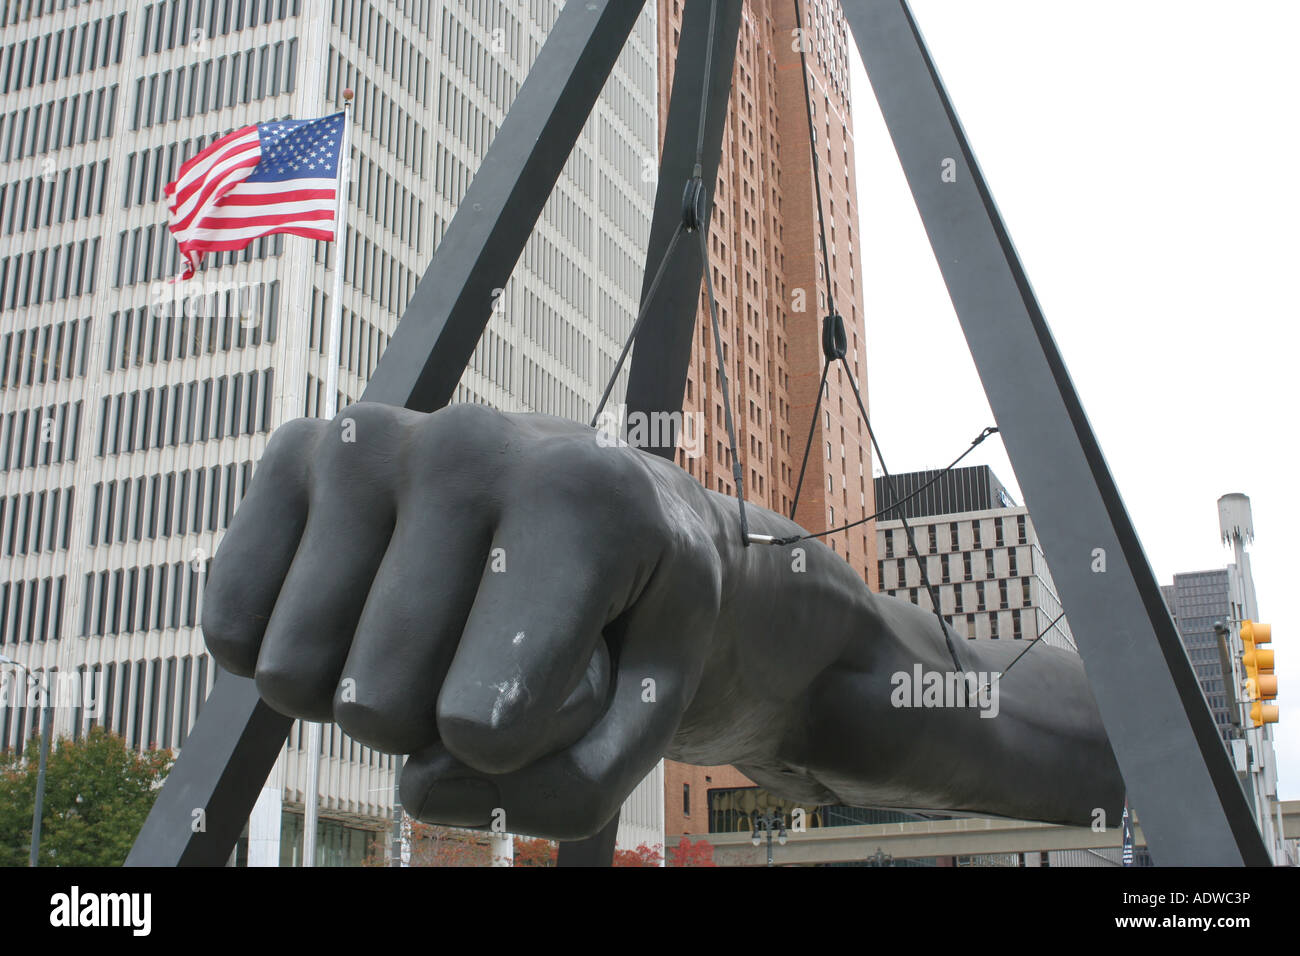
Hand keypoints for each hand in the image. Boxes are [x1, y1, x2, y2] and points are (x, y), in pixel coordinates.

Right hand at [202, 403, 724, 839]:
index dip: (522, 745)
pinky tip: (366, 602)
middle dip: (432, 721)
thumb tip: (415, 786)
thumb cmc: (631, 610)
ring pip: (293, 673)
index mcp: (578, 503)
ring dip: (361, 688)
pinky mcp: (296, 451)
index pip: (489, 720)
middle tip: (497, 645)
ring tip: (445, 618)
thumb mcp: (655, 710)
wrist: (598, 502)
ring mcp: (371, 441)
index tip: (570, 675)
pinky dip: (291, 652)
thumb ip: (570, 787)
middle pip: (378, 708)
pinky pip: (229, 626)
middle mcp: (467, 446)